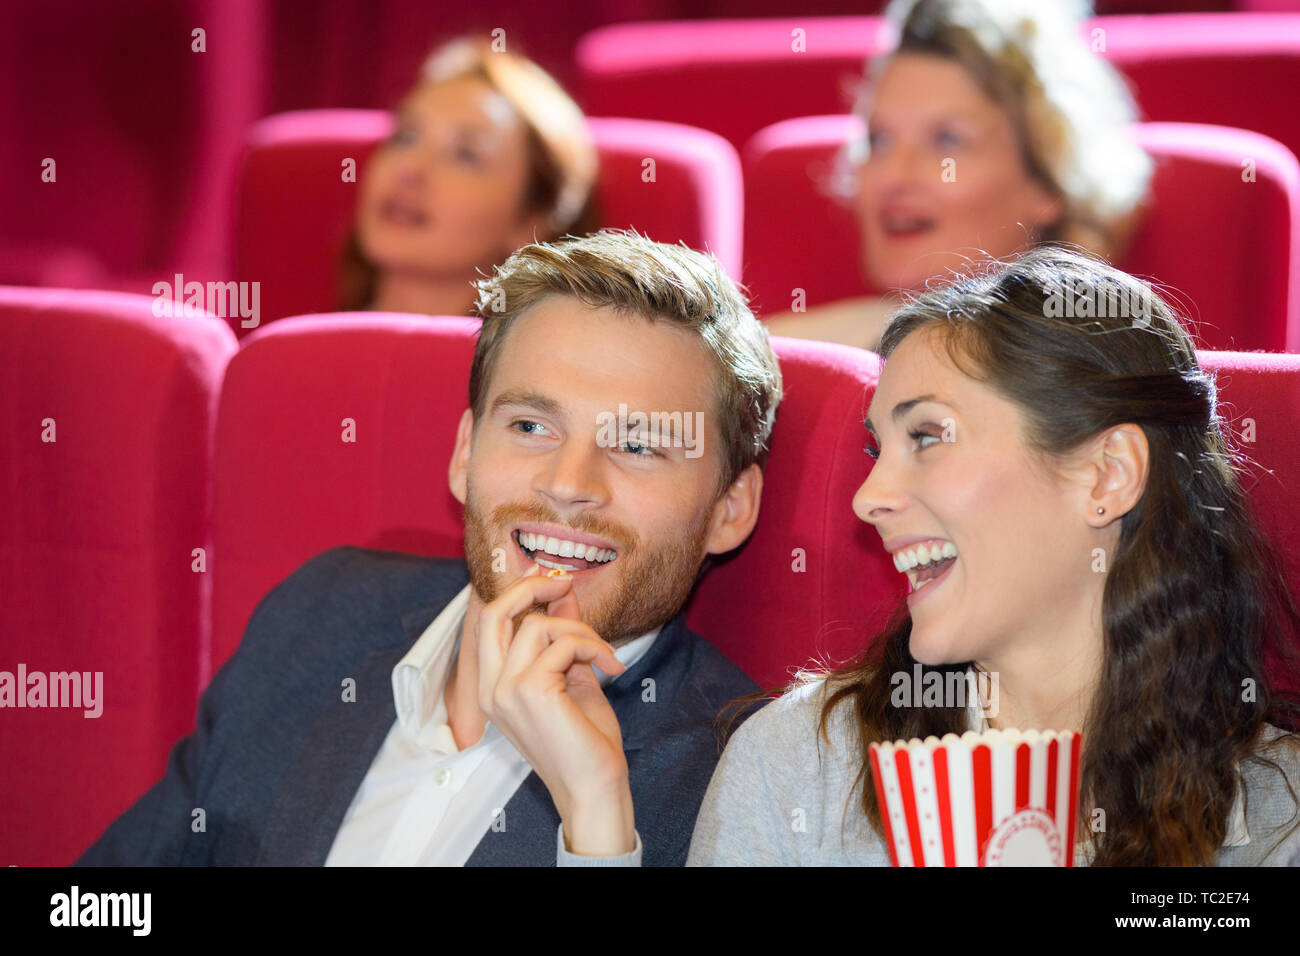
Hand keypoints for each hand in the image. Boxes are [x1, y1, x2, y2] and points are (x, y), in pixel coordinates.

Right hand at [476, 565, 635, 854]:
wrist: (595, 787)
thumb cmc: (585, 740)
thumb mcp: (572, 675)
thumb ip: (563, 635)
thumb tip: (563, 590)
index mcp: (492, 686)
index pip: (490, 621)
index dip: (522, 592)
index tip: (556, 584)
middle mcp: (489, 688)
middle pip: (493, 611)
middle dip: (531, 586)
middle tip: (564, 584)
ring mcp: (504, 690)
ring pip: (539, 625)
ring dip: (582, 631)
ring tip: (604, 654)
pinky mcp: (530, 690)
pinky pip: (564, 644)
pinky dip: (593, 647)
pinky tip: (612, 667)